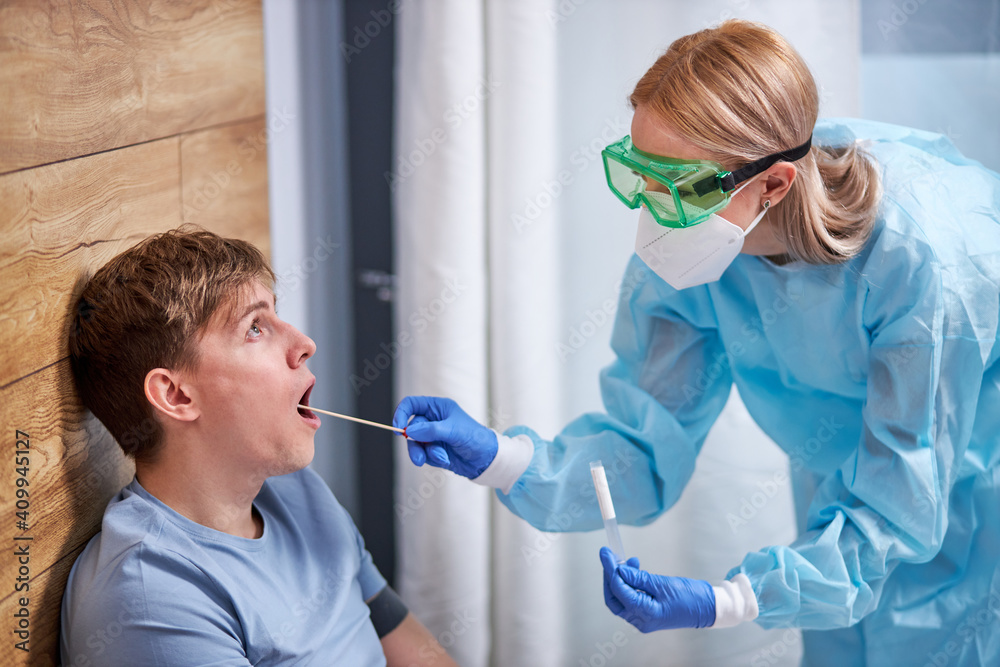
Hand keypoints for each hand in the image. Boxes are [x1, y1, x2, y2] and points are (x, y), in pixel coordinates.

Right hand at [393, 396, 497, 478]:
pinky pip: (423, 454)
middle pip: (410, 428)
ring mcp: (432, 436)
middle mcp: (433, 420)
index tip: (398, 428)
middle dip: (415, 443)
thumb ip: (431, 430)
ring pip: (415, 444)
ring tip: (441, 458)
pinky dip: (432, 459)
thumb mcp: (454, 431)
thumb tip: (409, 430)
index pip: (411, 404)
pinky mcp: (433, 450)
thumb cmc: (475, 438)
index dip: (401, 414)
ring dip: (424, 454)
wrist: (486, 459)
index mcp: (438, 407)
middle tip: (419, 458)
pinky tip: (446, 460)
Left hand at [600, 547, 715, 631]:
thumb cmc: (690, 596)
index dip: (610, 569)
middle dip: (610, 576)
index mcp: (645, 614)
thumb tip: (618, 569)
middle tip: (612, 556)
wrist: (708, 608)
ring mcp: (643, 619)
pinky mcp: (647, 613)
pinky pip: (630, 598)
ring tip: (631, 560)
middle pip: (614, 597)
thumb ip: (638, 578)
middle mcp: (640, 620)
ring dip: (620, 578)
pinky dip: (629, 584)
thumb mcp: (662, 583)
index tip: (605, 552)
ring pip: (621, 598)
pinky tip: (634, 571)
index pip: (618, 590)